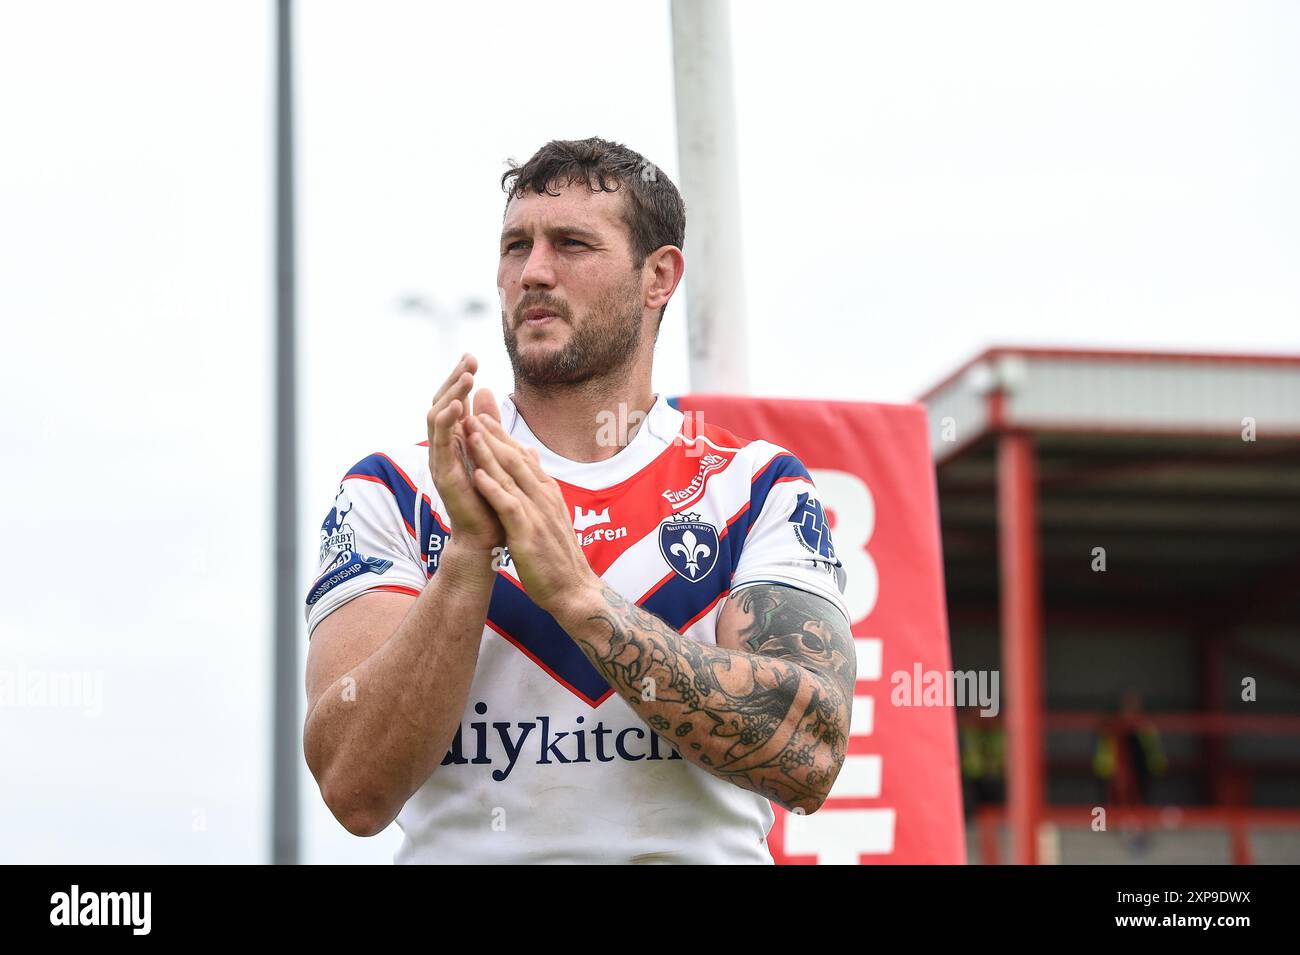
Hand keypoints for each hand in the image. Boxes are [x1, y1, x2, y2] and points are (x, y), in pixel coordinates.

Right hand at [426, 354, 504, 553]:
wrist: (486, 537)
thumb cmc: (491, 498)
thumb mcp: (492, 452)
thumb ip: (489, 425)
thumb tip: (490, 395)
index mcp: (456, 441)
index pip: (453, 402)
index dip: (460, 379)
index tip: (473, 357)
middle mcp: (444, 447)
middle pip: (441, 404)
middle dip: (454, 380)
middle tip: (469, 359)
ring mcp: (440, 460)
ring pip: (438, 418)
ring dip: (451, 395)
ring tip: (466, 377)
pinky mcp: (443, 475)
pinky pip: (440, 443)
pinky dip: (447, 423)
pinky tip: (458, 407)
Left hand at [462, 406, 600, 616]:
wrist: (574, 589)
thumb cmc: (559, 556)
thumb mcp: (551, 515)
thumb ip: (539, 487)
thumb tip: (531, 459)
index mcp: (547, 492)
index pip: (522, 457)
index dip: (502, 435)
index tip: (484, 416)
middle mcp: (543, 496)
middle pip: (515, 458)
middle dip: (493, 434)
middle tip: (473, 411)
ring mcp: (537, 513)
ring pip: (510, 476)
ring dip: (489, 452)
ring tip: (471, 431)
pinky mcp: (528, 533)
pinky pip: (508, 506)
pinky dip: (493, 489)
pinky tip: (477, 475)